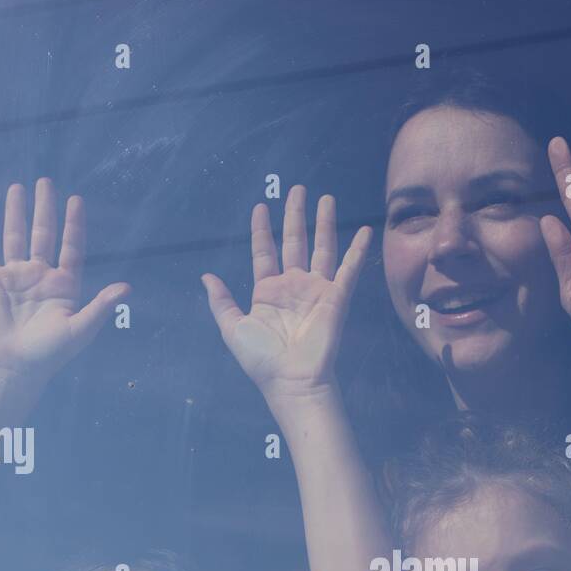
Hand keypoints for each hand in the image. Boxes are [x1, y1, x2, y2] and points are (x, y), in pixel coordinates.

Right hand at [0, 179, 129, 418]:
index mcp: (63, 286)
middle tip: (45, 182)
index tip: (76, 200)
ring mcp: (15, 278)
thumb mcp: (78, 330)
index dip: (74, 225)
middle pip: (42, 234)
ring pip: (15, 236)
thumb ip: (100, 307)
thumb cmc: (49, 355)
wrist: (13, 368)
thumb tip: (127, 288)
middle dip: (43, 208)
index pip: (70, 247)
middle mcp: (39, 277)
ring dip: (14, 212)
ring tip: (17, 187)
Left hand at [201, 186, 370, 410]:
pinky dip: (357, 250)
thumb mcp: (232, 328)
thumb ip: (221, 301)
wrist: (292, 380)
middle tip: (297, 189)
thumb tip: (206, 276)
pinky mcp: (336, 299)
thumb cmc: (262, 360)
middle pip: (295, 242)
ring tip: (326, 197)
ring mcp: (316, 290)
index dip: (262, 230)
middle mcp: (293, 286)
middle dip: (295, 215)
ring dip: (324, 223)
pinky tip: (364, 231)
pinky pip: (349, 269)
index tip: (260, 207)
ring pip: (322, 248)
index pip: (265, 252)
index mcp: (268, 292)